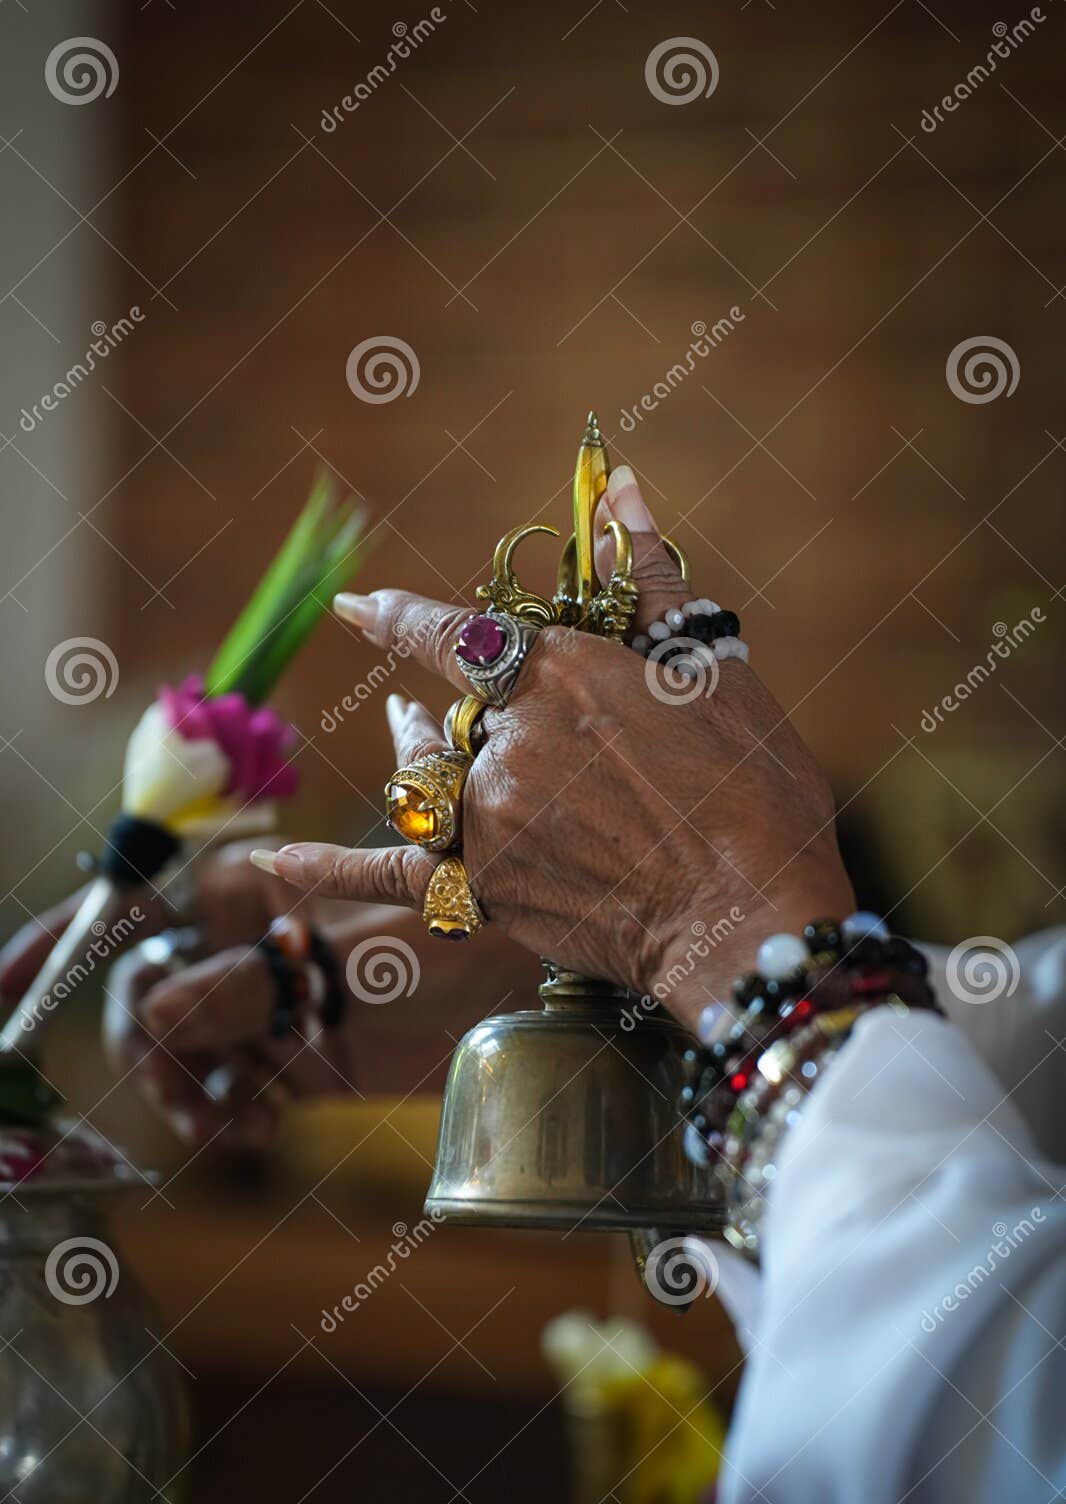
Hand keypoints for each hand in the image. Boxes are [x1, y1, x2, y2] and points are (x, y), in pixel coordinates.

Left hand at [250, 466, 853, 1035]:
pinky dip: (325, 870)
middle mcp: (507, 739)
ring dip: (418, 756)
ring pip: (423, 776)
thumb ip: (649, 578)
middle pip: (452, 715)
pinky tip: (266, 865)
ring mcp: (486, 817)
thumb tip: (620, 484)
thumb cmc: (751, 789)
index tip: (359, 606)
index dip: (403, 617)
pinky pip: (386, 875)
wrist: (748, 915)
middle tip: (486, 712)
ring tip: (412, 735)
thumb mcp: (710, 668)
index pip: (456, 633)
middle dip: (466, 712)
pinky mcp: (482, 887)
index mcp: (559, 674)